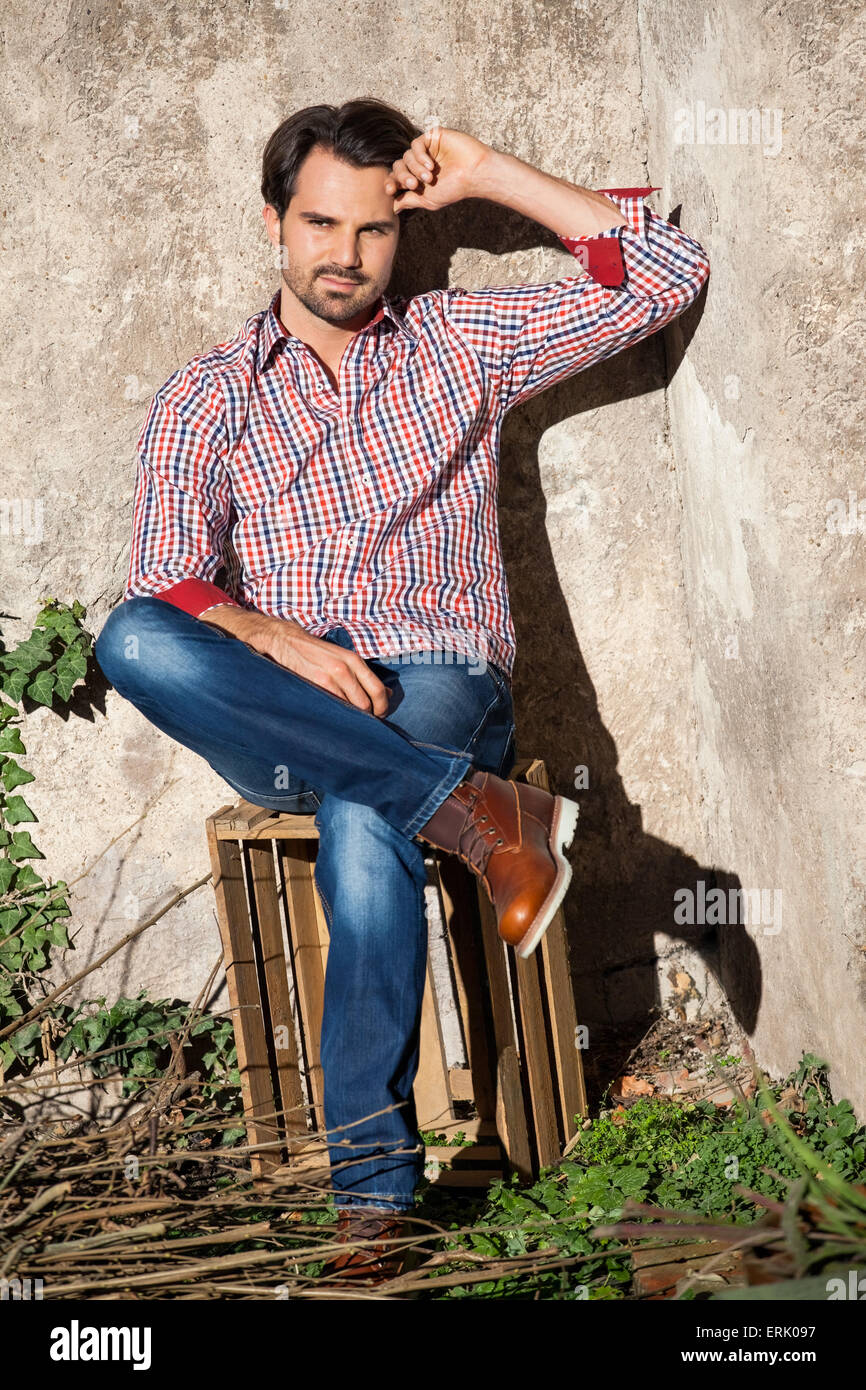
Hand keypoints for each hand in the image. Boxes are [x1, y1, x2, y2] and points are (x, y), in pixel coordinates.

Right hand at [199, 608, 390, 716]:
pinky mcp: (312, 686)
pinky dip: (333, 716)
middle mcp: (344, 669)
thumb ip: (363, 676)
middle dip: (365, 717)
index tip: (379, 716)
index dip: (382, 707)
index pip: (378, 691)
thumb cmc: (315, 652)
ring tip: (344, 721)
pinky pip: (330, 708)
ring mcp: (327, 678)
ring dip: (349, 718)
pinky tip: (329, 716)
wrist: (283, 641)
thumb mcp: (343, 658)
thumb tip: (386, 693)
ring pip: (348, 709)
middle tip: (360, 722)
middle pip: (364, 705)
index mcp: (353, 661)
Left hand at [384, 125, 490, 212]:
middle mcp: (419, 163)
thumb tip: (392, 209)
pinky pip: (415, 144)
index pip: (396, 178)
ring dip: (415, 168)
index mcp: (417, 177)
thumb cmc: (454, 189)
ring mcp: (425, 150)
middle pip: (398, 166)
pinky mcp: (432, 137)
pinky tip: (431, 165)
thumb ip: (408, 201)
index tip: (391, 190)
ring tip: (429, 178)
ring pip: (406, 156)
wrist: (473, 174)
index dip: (390, 182)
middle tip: (415, 185)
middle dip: (403, 176)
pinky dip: (420, 156)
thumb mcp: (427, 200)